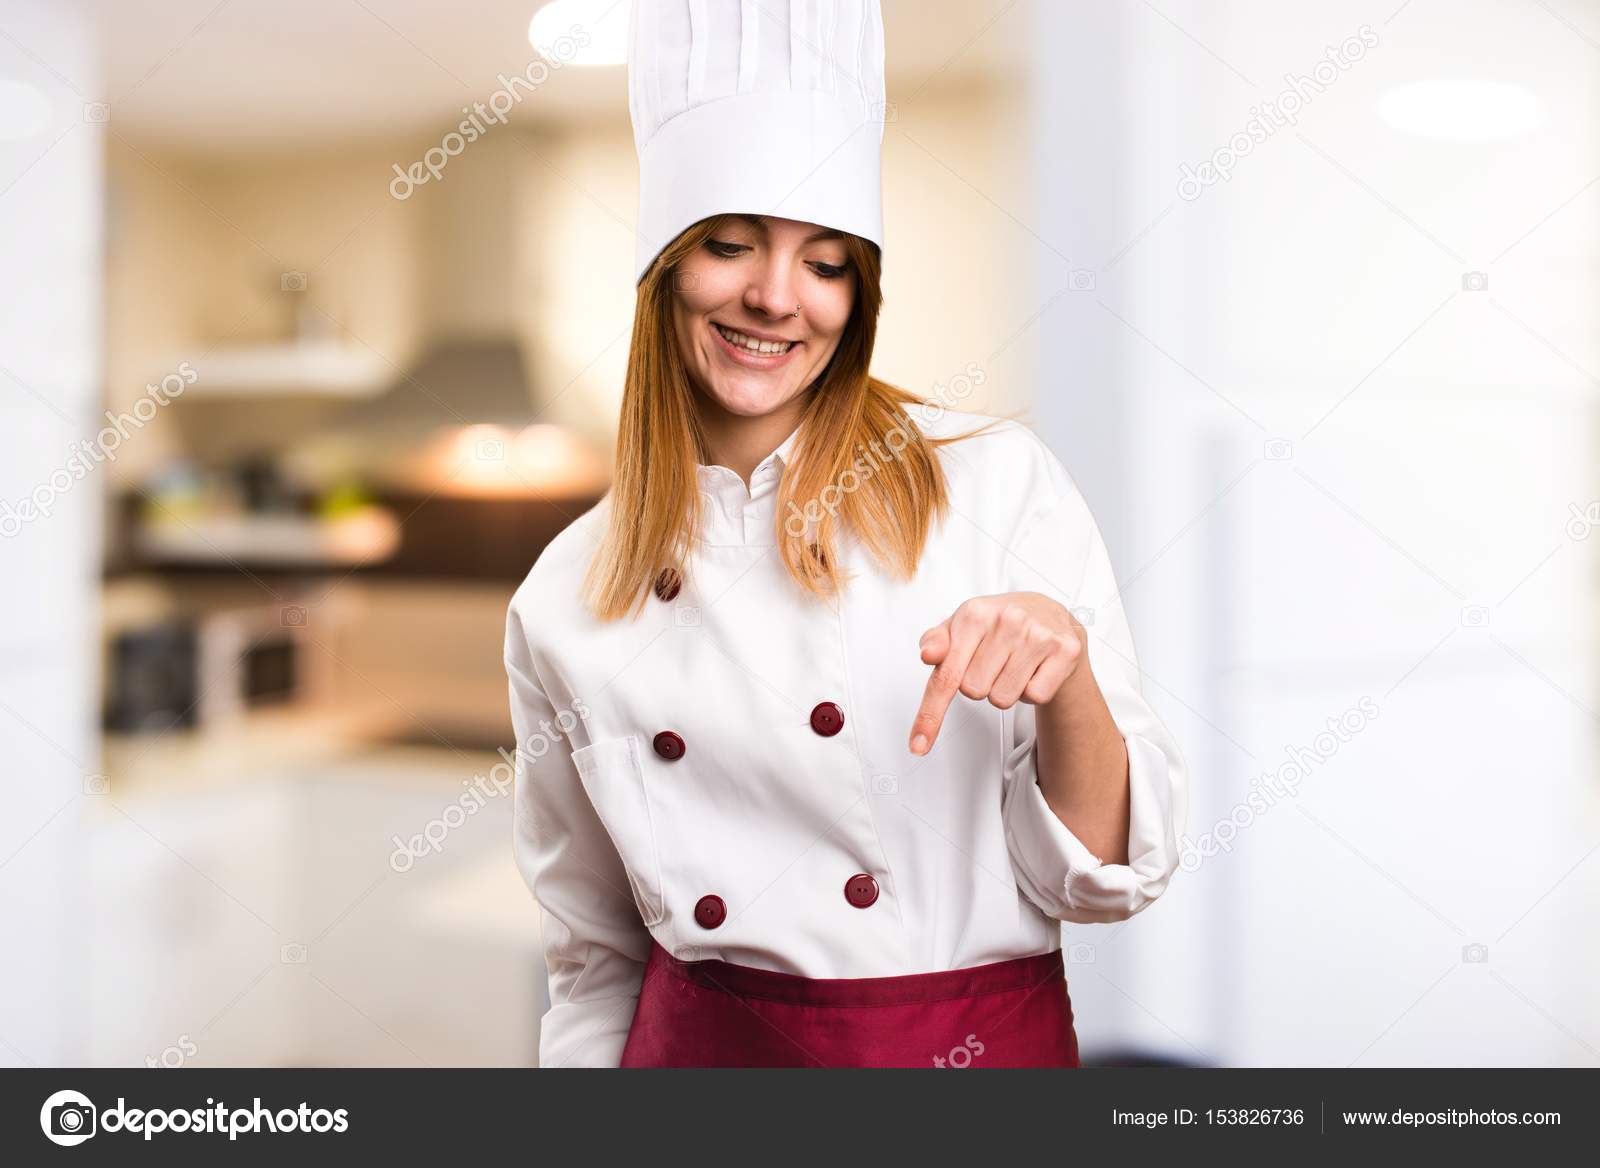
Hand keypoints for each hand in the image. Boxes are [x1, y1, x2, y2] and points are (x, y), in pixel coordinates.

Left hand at [909, 592, 1084, 755]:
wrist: (1050, 613)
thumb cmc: (999, 624)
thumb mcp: (962, 626)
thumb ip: (937, 641)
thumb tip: (927, 654)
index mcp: (975, 613)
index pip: (946, 675)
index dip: (930, 714)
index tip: (918, 745)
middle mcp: (1007, 620)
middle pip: (973, 691)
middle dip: (979, 683)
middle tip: (993, 662)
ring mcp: (1038, 635)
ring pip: (1002, 698)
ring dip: (1005, 688)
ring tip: (1014, 664)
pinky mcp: (1064, 650)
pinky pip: (1034, 696)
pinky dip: (1030, 691)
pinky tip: (1034, 668)